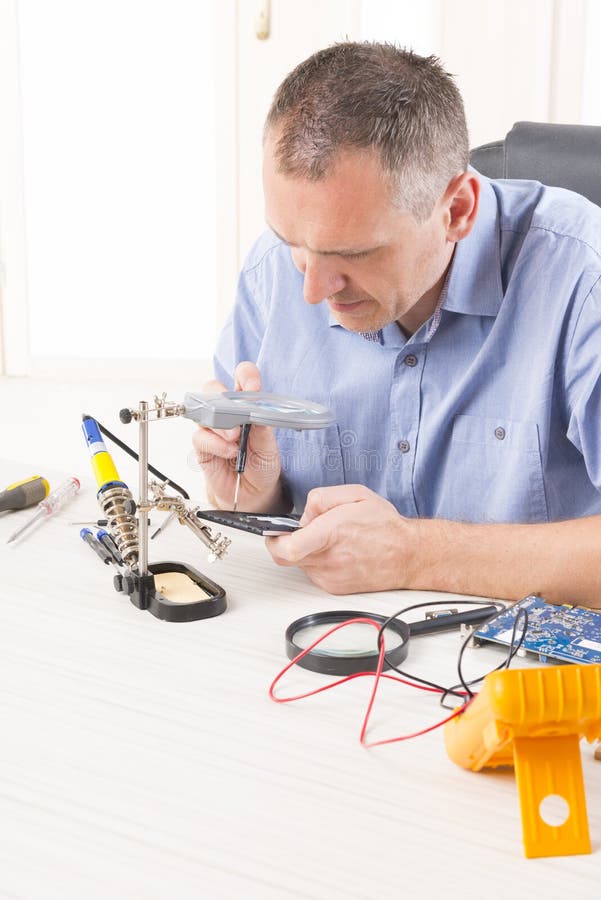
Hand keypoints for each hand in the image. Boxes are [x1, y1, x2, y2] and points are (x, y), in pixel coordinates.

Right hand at [192, 361, 287, 511]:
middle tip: (235, 410)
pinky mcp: (203, 447)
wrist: (254, 493)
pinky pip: (201, 437)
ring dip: (219, 423)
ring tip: (235, 437)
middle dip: (221, 394)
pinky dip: (216, 444)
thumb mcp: (269, 448)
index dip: (245, 377)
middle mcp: (226, 413)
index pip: (242, 379)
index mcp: (246, 405)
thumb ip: (263, 431)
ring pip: (203, 410)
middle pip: (213, 388)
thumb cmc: (261, 465)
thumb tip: (258, 413)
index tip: (253, 386)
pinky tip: (230, 452)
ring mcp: (212, 429)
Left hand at [265, 484, 412, 593]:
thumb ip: (322, 498)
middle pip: (286, 557)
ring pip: (300, 564)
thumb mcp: (355, 494)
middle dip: (287, 542)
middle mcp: (329, 559)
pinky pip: (314, 573)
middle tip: (299, 532)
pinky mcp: (334, 588)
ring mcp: (331, 577)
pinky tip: (336, 551)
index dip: (273, 539)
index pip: (287, 548)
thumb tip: (303, 515)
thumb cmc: (385, 525)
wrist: (409, 555)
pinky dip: (317, 561)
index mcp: (331, 534)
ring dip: (305, 551)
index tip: (273, 532)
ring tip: (329, 539)